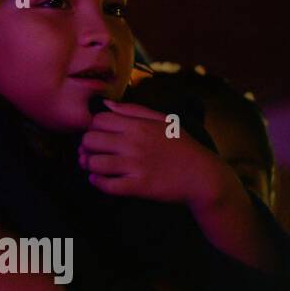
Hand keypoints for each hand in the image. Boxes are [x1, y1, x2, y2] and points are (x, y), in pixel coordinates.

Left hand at [78, 99, 229, 207]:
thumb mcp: (162, 120)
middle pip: (89, 140)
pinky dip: (97, 183)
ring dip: (88, 165)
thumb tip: (105, 103)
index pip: (97, 120)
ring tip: (94, 167)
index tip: (98, 136)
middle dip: (86, 146)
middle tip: (91, 152)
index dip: (92, 128)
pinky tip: (100, 180)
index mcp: (138, 126)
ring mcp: (135, 166)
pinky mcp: (138, 187)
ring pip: (93, 163)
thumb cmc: (182, 146)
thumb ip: (132, 110)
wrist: (203, 176)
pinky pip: (105, 185)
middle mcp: (133, 144)